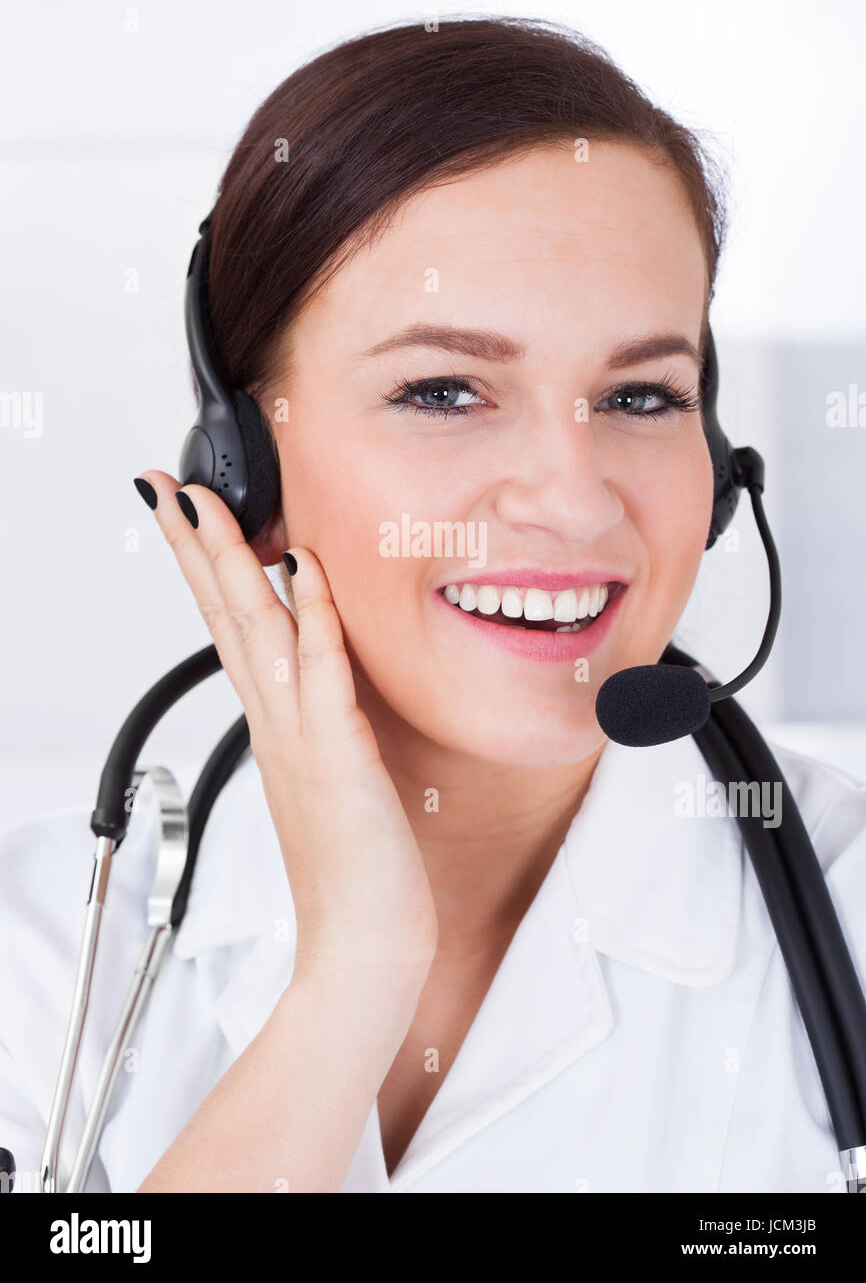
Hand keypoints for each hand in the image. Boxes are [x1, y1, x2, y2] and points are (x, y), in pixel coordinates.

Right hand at [136, 471, 437, 988]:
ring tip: (205, 506)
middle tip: (164, 487)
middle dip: (197, 545)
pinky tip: (304, 570)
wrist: (363, 946)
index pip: (230, 625)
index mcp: (274, 724)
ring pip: (259, 632)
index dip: (204, 563)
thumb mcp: (330, 774)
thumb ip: (318, 718)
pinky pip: (325, 676)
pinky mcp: (339, 758)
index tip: (184, 511)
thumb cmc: (353, 868)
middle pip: (226, 615)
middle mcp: (277, 723)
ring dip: (233, 563)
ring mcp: (301, 738)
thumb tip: (317, 670)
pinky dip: (315, 620)